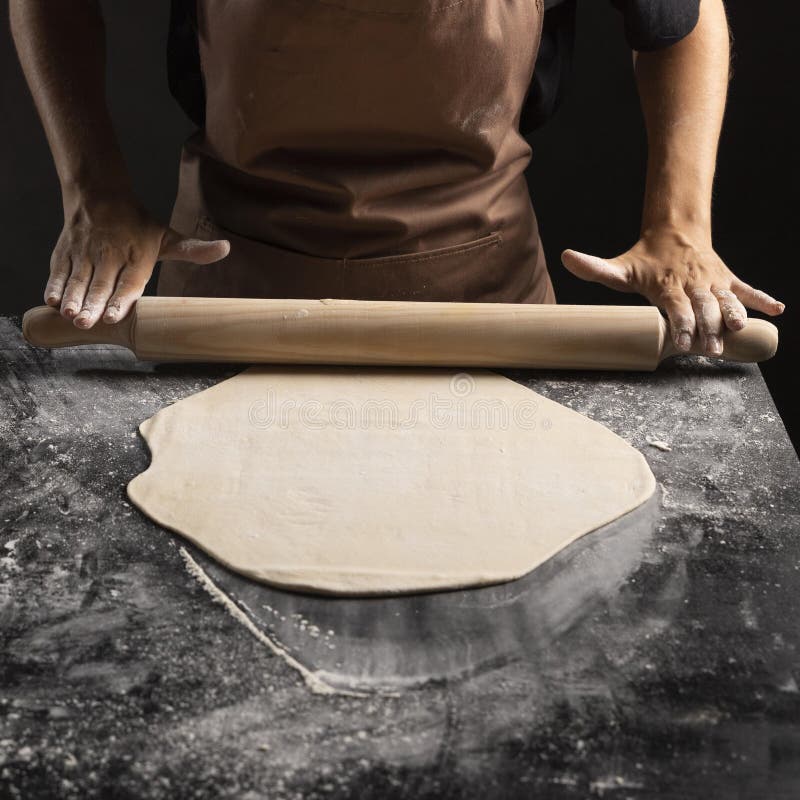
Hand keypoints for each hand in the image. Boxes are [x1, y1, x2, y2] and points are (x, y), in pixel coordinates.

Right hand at [46, 195, 229, 327]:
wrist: (99, 195)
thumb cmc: (137, 225)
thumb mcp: (167, 236)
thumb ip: (193, 250)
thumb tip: (225, 248)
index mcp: (137, 256)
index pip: (129, 281)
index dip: (121, 299)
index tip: (114, 316)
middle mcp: (109, 255)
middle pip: (101, 284)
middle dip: (93, 304)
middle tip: (86, 322)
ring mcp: (84, 254)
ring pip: (78, 280)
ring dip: (73, 298)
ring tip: (71, 316)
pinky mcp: (65, 253)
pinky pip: (58, 272)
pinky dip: (54, 286)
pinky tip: (52, 303)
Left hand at [561, 225, 784, 355]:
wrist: (674, 232)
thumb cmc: (645, 259)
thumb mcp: (620, 267)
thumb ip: (595, 268)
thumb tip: (567, 257)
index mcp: (668, 286)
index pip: (676, 308)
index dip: (680, 325)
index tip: (681, 344)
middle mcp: (694, 284)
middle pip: (704, 309)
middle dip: (707, 330)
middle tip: (710, 350)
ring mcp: (713, 282)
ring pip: (727, 301)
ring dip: (733, 316)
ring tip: (739, 331)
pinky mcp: (727, 279)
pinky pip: (747, 290)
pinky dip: (762, 300)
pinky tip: (778, 311)